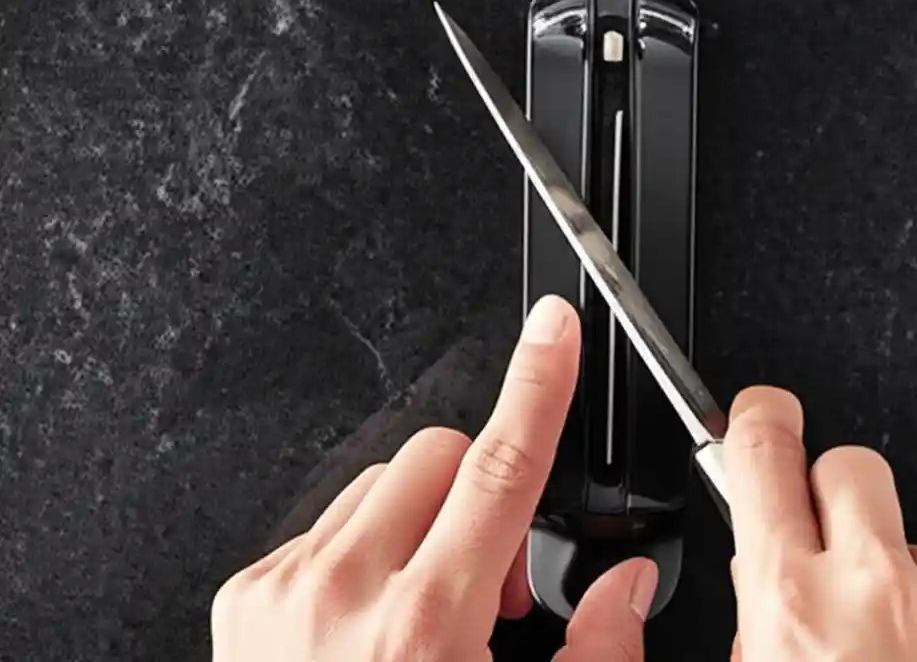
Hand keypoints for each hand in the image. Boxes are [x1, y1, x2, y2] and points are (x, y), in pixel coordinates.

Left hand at [211, 296, 656, 661]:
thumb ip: (596, 654)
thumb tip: (624, 583)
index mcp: (424, 628)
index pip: (500, 468)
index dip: (539, 385)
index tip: (552, 331)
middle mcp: (345, 594)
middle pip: (441, 458)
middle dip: (482, 493)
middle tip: (494, 582)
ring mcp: (286, 590)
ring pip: (386, 481)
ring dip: (425, 520)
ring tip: (432, 606)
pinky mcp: (247, 596)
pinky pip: (331, 521)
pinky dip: (369, 547)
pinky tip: (376, 618)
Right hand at [723, 387, 916, 661]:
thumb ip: (759, 619)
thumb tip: (764, 573)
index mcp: (795, 605)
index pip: (765, 454)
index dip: (760, 420)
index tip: (762, 413)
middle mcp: (880, 595)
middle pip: (854, 467)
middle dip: (835, 496)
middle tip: (827, 555)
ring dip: (902, 590)